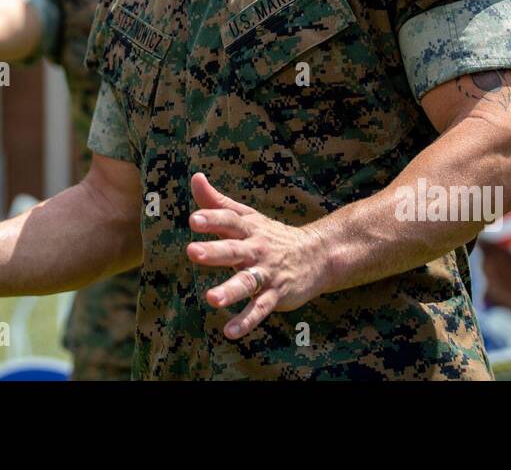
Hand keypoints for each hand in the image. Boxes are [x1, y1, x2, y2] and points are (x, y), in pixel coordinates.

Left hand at [186, 172, 326, 338]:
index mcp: (248, 229)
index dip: (212, 218)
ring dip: (230, 290)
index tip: (194, 219)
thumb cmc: (271, 235)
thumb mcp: (247, 216)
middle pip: (234, 249)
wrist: (318, 255)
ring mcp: (267, 273)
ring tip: (211, 299)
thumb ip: (218, 202)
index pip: (229, 220)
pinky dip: (246, 321)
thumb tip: (195, 178)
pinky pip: (260, 309)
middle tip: (193, 252)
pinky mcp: (276, 295)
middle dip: (215, 251)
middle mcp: (257, 250)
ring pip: (247, 282)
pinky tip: (229, 332)